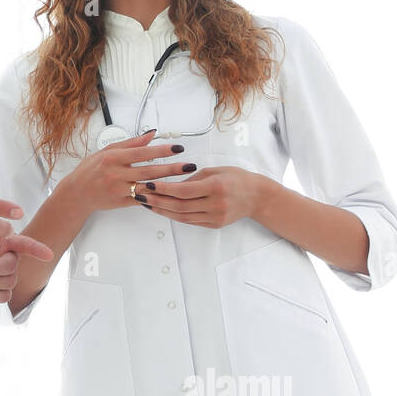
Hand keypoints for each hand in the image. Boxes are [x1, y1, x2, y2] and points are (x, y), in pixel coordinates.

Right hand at [63, 131, 192, 214]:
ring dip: (167, 184)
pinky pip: (142, 199)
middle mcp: (115, 174)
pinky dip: (155, 196)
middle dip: (171, 169)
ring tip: (184, 180)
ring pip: (147, 186)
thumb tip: (151, 134)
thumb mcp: (107, 151)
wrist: (77, 193)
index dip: (161, 151)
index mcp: (112, 158)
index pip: (142, 153)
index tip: (178, 148)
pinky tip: (170, 193)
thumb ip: (130, 143)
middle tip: (189, 165)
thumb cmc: (91, 170)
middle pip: (149, 171)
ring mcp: (118, 190)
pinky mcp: (121, 202)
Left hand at [137, 165, 263, 227]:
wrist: (257, 196)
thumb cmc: (236, 178)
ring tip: (146, 204)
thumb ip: (192, 178)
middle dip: (156, 201)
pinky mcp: (214, 224)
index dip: (163, 189)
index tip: (148, 185)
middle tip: (140, 195)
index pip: (183, 190)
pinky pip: (189, 221)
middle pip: (179, 205)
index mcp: (215, 187)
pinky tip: (162, 210)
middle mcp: (215, 204)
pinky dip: (174, 215)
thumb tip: (170, 184)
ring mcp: (215, 216)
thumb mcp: (215, 171)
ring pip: (182, 216)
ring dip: (161, 210)